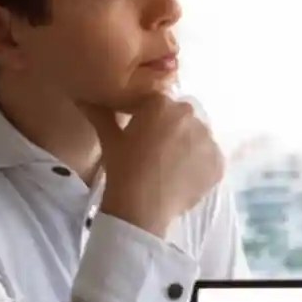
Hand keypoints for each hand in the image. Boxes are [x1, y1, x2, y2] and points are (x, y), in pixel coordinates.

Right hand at [79, 97, 224, 238]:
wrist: (142, 206)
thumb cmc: (123, 168)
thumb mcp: (110, 138)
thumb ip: (101, 112)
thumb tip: (83, 95)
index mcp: (162, 104)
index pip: (160, 105)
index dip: (151, 121)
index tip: (143, 137)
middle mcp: (190, 115)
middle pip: (183, 119)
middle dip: (173, 131)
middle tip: (157, 154)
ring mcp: (208, 139)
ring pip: (199, 138)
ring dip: (189, 148)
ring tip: (171, 169)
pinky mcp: (218, 162)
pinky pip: (210, 160)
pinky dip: (201, 167)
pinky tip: (184, 179)